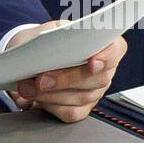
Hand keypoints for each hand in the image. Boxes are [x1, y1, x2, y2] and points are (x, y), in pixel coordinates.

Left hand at [3, 22, 126, 121]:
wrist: (31, 57)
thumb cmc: (43, 41)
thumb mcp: (46, 30)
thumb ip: (50, 36)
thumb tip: (47, 48)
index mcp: (101, 44)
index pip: (116, 49)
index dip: (107, 56)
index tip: (92, 62)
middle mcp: (103, 69)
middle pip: (97, 79)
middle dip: (66, 79)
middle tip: (41, 79)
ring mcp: (94, 91)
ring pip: (82, 98)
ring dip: (51, 94)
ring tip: (27, 87)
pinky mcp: (82, 108)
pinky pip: (71, 112)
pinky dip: (51, 106)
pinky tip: (35, 98)